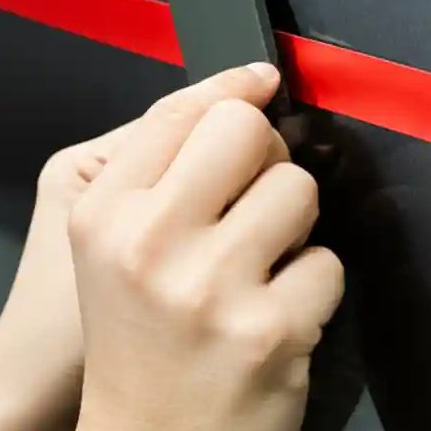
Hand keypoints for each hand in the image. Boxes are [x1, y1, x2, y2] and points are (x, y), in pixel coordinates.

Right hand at [69, 63, 344, 430]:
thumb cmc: (139, 343)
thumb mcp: (114, 247)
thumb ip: (164, 172)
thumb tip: (246, 91)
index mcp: (103, 213)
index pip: (183, 111)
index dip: (234, 95)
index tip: (259, 87)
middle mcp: (147, 243)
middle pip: (245, 131)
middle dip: (266, 160)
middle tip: (254, 202)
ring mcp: (209, 287)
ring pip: (297, 190)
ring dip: (294, 228)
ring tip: (260, 269)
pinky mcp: (267, 330)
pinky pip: (327, 263)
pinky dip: (313, 291)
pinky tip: (275, 317)